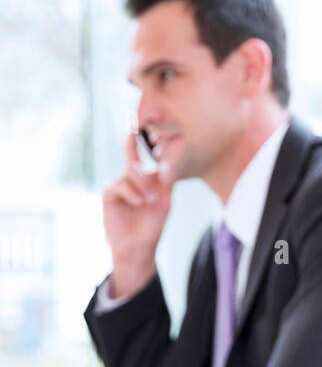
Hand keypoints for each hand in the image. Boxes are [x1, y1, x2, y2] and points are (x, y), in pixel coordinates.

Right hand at [102, 132, 172, 296]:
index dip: (138, 136)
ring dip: (142, 185)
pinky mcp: (109, 194)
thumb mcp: (165, 202)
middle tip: (149, 178)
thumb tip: (162, 162)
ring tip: (149, 202)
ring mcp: (119, 185)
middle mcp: (132, 178)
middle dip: (141, 162)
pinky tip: (139, 203)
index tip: (136, 118)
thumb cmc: (153, 226)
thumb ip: (164, 181)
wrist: (139, 248)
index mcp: (147, 178)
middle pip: (132, 157)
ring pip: (130, 172)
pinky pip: (120, 185)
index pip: (143, 153)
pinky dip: (131, 193)